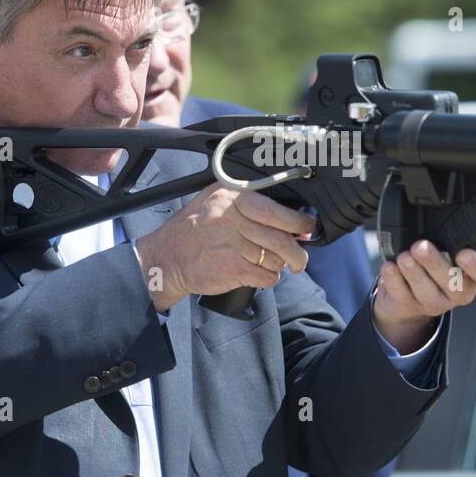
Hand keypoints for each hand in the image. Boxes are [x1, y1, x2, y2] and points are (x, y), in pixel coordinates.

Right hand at [135, 183, 314, 311]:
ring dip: (280, 265)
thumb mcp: (217, 200)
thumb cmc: (194, 228)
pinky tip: (259, 273)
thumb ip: (250, 204)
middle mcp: (234, 220)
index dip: (299, 223)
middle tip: (300, 258)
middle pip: (282, 239)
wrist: (168, 257)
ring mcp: (234, 246)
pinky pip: (266, 276)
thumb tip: (291, 217)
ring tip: (271, 264)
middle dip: (297, 253)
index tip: (307, 228)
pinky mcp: (233, 269)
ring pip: (276, 259)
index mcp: (234, 198)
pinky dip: (268, 278)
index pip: (277, 211)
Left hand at [372, 240, 475, 351]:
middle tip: (420, 246)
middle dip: (434, 263)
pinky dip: (394, 280)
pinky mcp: (412, 307)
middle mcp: (460, 291)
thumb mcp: (448, 246)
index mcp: (475, 274)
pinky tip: (389, 266)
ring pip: (427, 292)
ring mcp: (436, 303)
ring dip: (414, 272)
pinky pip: (403, 295)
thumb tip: (440, 213)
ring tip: (403, 256)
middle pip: (452, 282)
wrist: (408, 290)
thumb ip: (451, 236)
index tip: (464, 254)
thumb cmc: (434, 260)